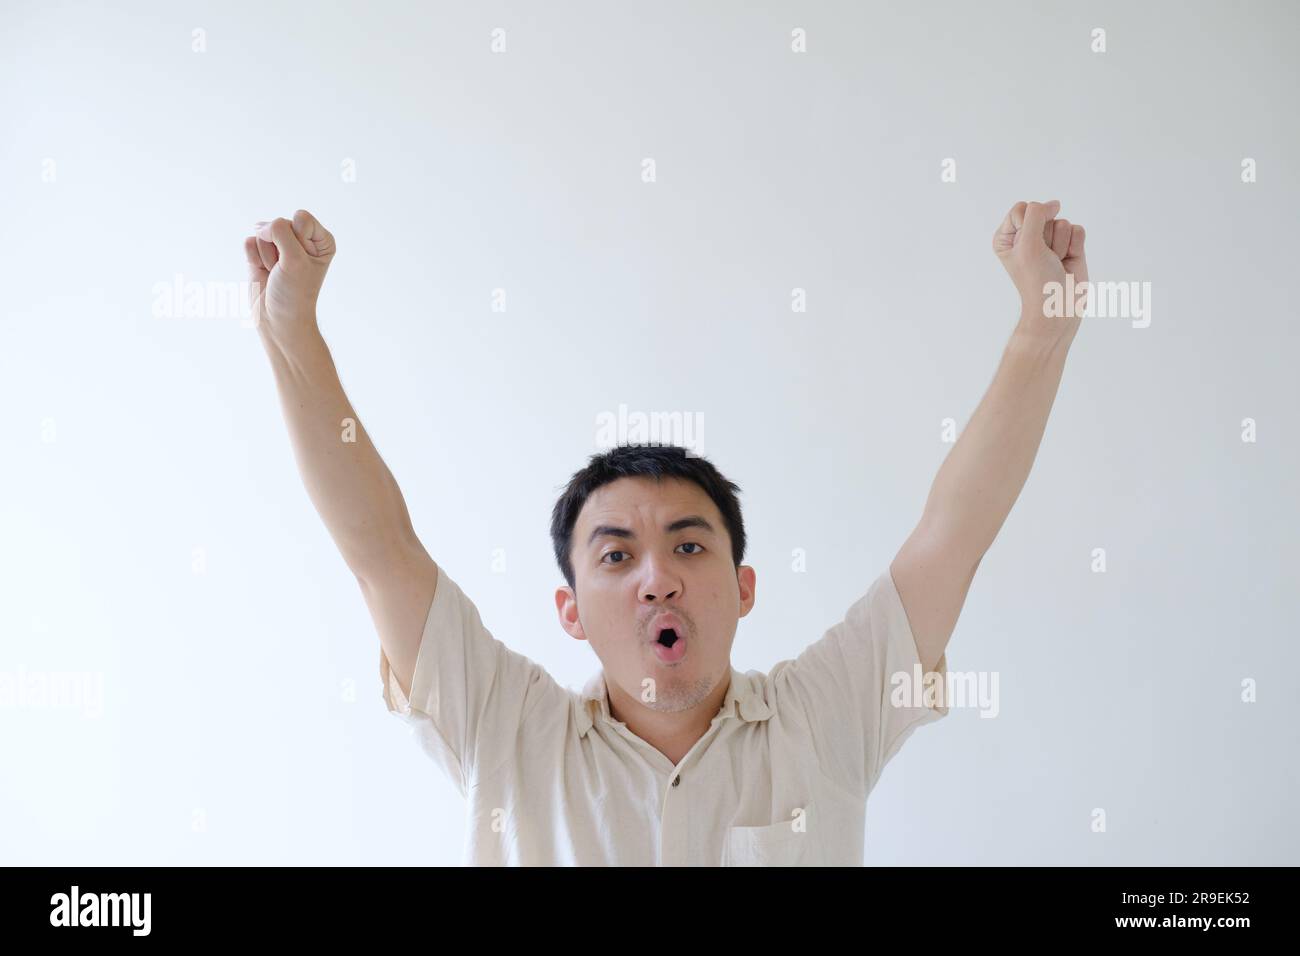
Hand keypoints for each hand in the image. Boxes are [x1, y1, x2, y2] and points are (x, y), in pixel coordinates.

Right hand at [244, 210, 335, 332]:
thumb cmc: (294, 292)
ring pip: (262, 232)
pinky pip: (249, 242)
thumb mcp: (295, 259)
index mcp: (321, 240)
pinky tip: (263, 272)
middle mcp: (302, 239)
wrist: (277, 319)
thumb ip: (280, 231)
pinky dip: (253, 259)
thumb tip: (259, 225)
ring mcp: (280, 245)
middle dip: (278, 249)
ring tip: (275, 273)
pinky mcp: (260, 252)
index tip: (301, 262)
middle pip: (279, 224)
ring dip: (266, 256)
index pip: (300, 218)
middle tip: (285, 271)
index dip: (296, 240)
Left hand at [992, 200, 1087, 323]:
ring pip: (1062, 222)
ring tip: (1055, 262)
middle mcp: (1027, 236)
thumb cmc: (1037, 280)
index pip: (1021, 209)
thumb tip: (1054, 204)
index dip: (1029, 226)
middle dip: (1047, 238)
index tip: (1028, 248)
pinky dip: (1075, 246)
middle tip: (1044, 259)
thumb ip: (1036, 215)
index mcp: (1007, 237)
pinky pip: (1077, 230)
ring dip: (1061, 245)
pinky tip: (1068, 261)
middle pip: (1044, 214)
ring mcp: (1050, 240)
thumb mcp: (1027, 244)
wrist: (1060, 305)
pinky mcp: (1070, 245)